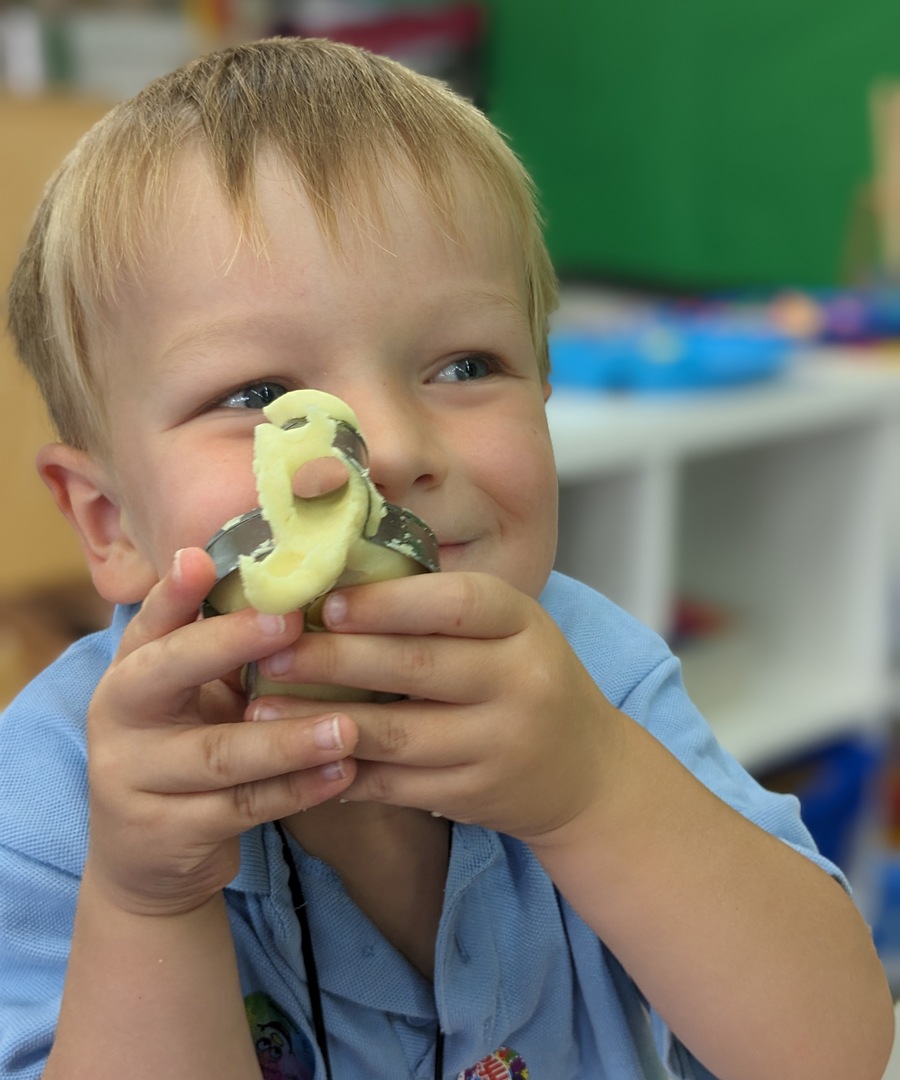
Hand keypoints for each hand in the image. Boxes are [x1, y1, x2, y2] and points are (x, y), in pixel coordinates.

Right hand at [84, 547, 356, 915]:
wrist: (143, 863)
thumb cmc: (188, 752)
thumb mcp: (194, 698)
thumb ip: (228, 655)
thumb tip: (309, 596)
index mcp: (131, 670)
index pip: (150, 621)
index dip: (174, 592)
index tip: (202, 559)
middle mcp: (118, 716)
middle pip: (169, 673)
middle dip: (231, 643)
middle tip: (292, 624)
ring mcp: (133, 778)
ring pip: (219, 754)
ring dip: (289, 739)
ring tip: (347, 726)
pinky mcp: (164, 832)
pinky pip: (243, 807)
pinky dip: (297, 790)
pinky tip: (343, 773)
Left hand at [254, 571, 618, 842]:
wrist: (586, 769)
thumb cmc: (526, 678)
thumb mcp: (508, 629)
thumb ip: (441, 608)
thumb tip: (337, 578)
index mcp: (524, 622)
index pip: (456, 602)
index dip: (387, 602)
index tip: (323, 604)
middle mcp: (522, 680)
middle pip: (419, 665)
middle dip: (335, 659)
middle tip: (271, 652)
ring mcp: (502, 743)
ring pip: (401, 734)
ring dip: (324, 723)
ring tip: (262, 709)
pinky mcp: (479, 794)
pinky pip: (400, 785)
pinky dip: (346, 769)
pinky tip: (300, 756)